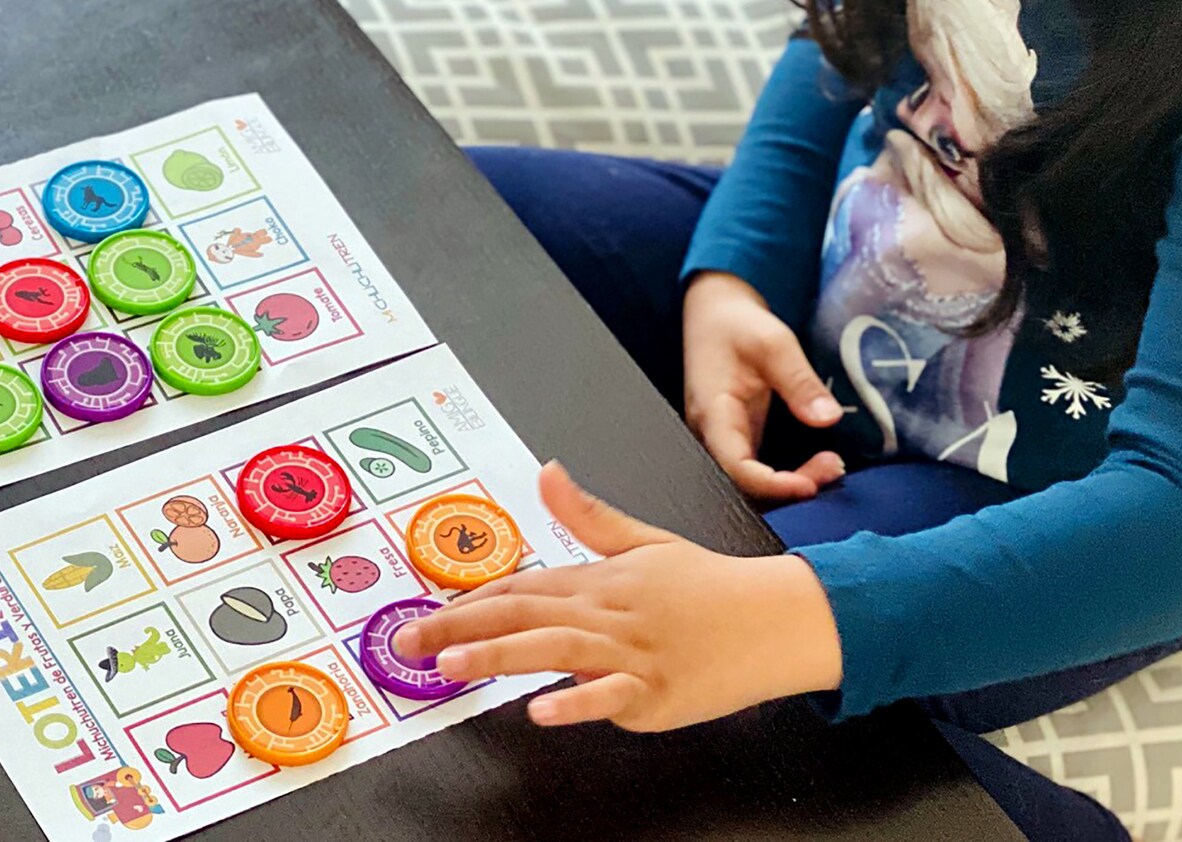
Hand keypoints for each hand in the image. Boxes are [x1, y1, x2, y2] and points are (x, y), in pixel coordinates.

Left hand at [395, 461, 842, 730]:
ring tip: (450, 666)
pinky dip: (576, 702)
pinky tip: (540, 709)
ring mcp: (629, 654)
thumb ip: (587, 515)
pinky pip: (609, 697)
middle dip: (459, 628)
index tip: (426, 613)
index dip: (470, 601)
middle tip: (408, 641)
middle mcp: (607, 612)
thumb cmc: (706, 584)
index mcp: (600, 577)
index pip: (522, 587)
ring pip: (553, 650)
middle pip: (523, 615)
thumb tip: (547, 472)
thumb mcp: (643, 539)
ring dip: (498, 656)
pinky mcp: (654, 694)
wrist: (772, 617)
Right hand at [682, 271, 845, 500]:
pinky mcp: (734, 437)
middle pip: (742, 485)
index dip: (774, 485)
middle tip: (833, 468)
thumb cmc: (737, 324)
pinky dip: (785, 476)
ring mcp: (720, 438)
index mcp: (713, 413)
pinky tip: (815, 465)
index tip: (813, 484)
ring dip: (789, 485)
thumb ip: (799, 382)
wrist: (713, 312)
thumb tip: (829, 419)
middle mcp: (710, 435)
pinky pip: (755, 470)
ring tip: (830, 466)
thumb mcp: (774, 343)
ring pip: (749, 483)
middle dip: (788, 489)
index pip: (736, 468)